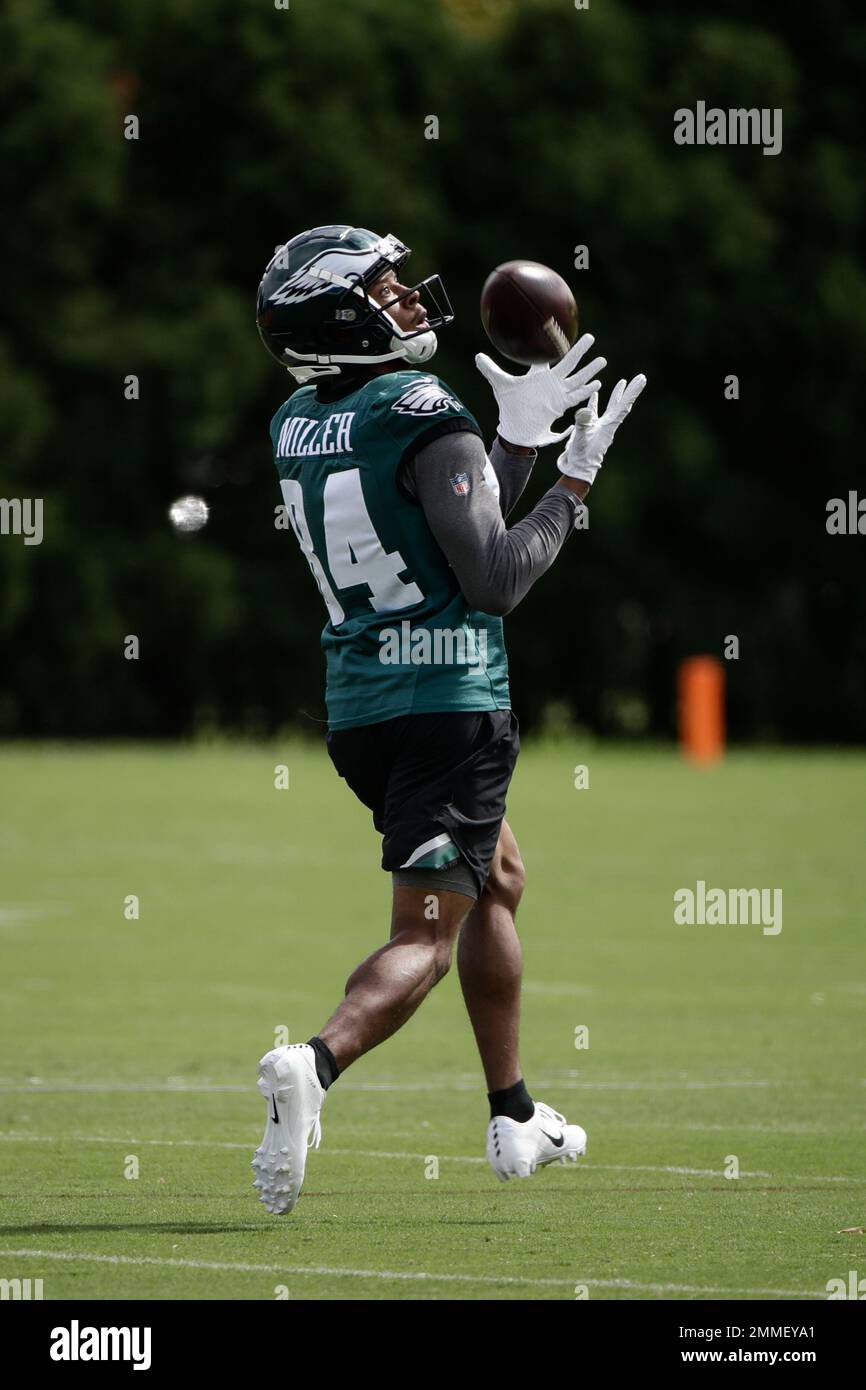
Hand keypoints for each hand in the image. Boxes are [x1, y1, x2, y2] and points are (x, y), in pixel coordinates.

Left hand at [475, 333, 605, 447]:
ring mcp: (558, 394)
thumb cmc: (509, 408)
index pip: (548, 356)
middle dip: (580, 351)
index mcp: (539, 376)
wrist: (515, 430)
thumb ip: (490, 370)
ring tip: (602, 360)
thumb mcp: (500, 385)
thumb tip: (477, 356)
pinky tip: (596, 384)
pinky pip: (576, 397)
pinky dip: (585, 391)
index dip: (554, 343)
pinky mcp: (560, 406)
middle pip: (569, 363)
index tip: (560, 329)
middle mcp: (551, 383)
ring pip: (577, 379)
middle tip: (591, 338)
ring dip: (589, 371)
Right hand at [556, 374, 646, 483]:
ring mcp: (599, 427)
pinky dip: (596, 402)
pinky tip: (595, 394)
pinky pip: (595, 412)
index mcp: (609, 427)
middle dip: (630, 391)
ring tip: (623, 382)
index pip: (623, 406)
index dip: (632, 392)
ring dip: (617, 395)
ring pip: (611, 407)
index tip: (642, 379)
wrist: (577, 470)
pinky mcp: (590, 429)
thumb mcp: (580, 440)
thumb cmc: (581, 457)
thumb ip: (583, 424)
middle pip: (621, 405)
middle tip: (641, 377)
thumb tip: (585, 410)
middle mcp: (607, 426)